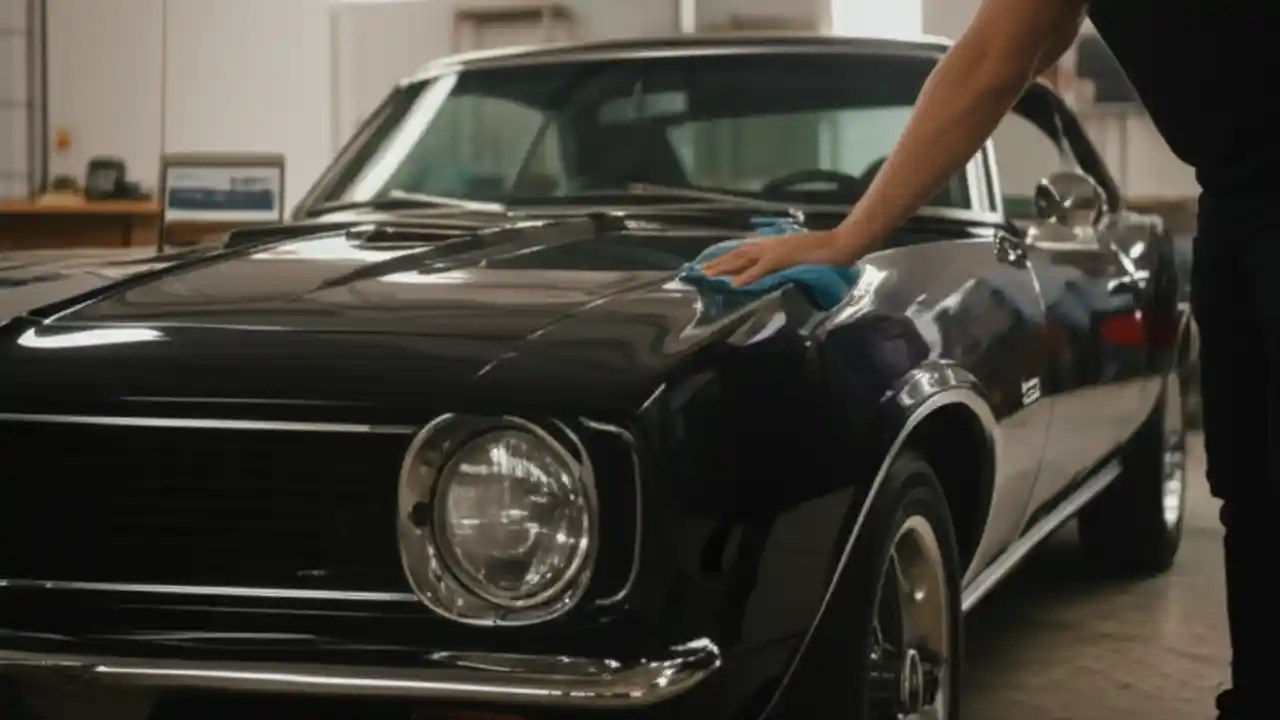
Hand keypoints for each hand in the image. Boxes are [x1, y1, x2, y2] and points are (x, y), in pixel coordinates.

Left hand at [700, 228, 860, 286]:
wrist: (838, 244)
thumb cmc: (821, 250)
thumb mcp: (796, 255)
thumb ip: (782, 261)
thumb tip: (772, 269)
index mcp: (771, 244)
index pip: (744, 250)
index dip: (726, 257)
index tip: (711, 263)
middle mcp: (768, 245)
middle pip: (737, 254)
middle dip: (718, 263)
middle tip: (699, 271)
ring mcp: (774, 251)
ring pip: (742, 259)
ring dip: (724, 268)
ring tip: (707, 276)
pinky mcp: (782, 259)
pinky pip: (760, 270)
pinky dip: (746, 277)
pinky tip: (734, 284)